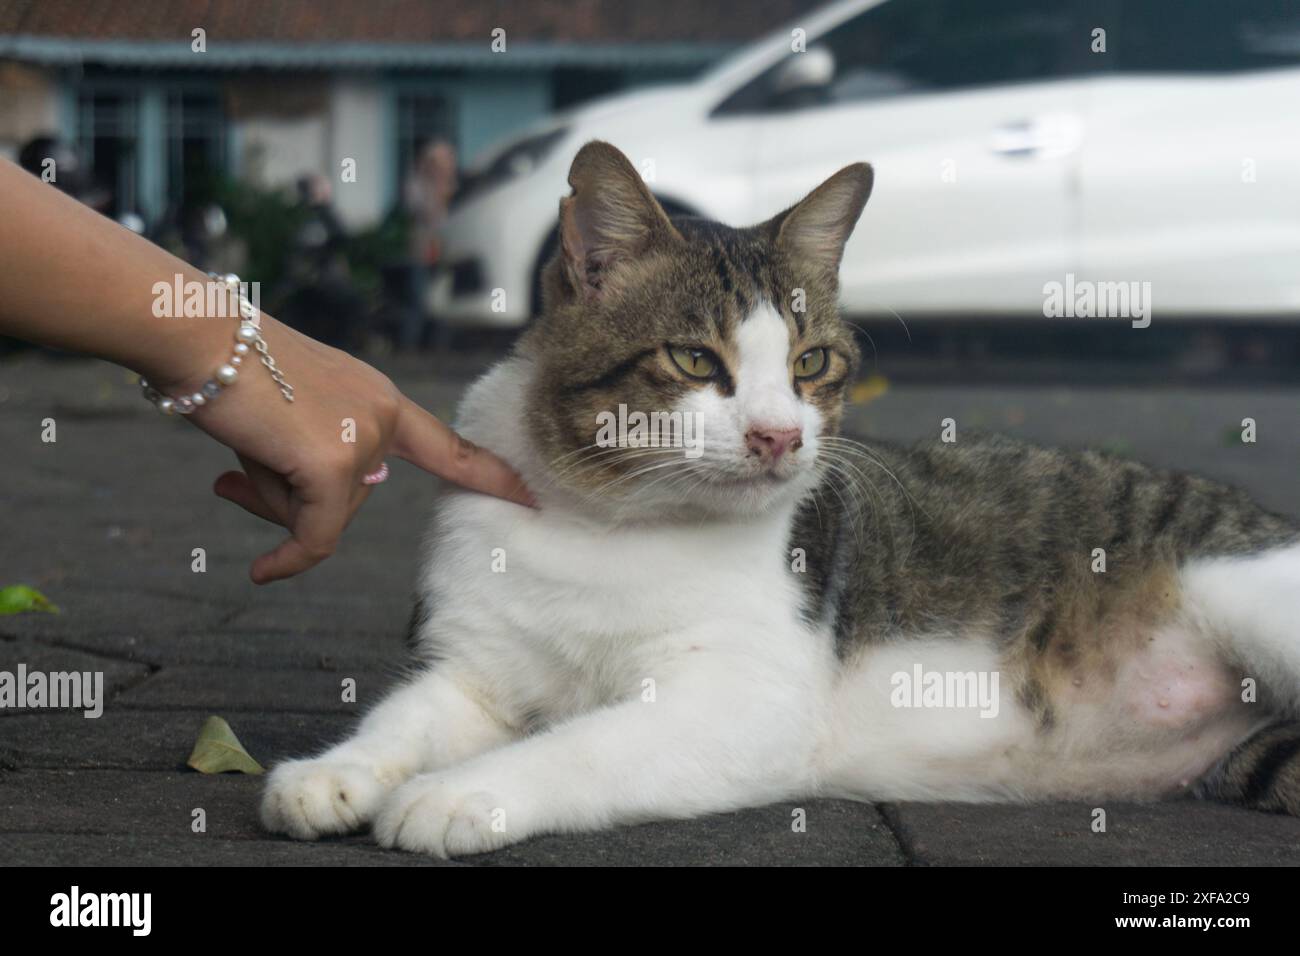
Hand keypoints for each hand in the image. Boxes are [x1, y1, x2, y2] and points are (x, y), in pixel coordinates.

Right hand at [151, 316, 532, 583]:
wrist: (196, 333)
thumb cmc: (230, 371)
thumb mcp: (287, 419)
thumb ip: (317, 462)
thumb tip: (313, 526)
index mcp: (378, 399)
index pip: (448, 445)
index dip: (488, 475)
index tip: (529, 496)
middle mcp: (382, 416)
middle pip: (350, 497)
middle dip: (294, 498)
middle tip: (241, 470)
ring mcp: (362, 438)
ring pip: (322, 513)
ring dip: (273, 497)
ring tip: (242, 448)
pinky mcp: (333, 463)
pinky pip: (315, 535)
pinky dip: (289, 558)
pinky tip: (262, 572)